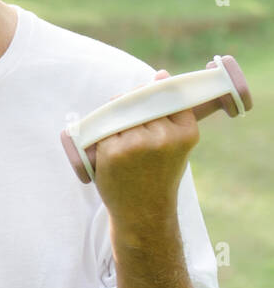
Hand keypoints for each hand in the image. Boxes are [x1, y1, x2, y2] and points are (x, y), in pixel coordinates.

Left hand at [93, 69, 199, 235]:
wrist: (143, 213)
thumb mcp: (175, 145)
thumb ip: (169, 114)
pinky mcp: (113, 150)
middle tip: (127, 116)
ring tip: (120, 136)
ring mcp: (137, 143)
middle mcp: (164, 136)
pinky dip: (102, 132)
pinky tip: (108, 145)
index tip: (149, 90)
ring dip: (114, 115)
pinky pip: (103, 127)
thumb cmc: (159, 175)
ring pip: (119, 111)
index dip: (153, 89)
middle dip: (130, 102)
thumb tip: (160, 74)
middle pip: (139, 100)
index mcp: (185, 133)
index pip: (167, 94)